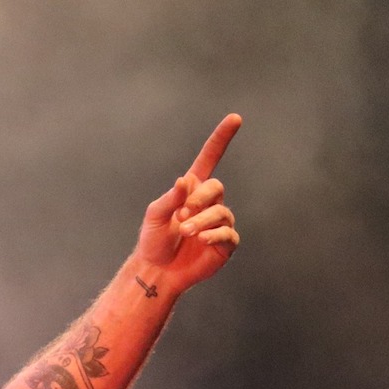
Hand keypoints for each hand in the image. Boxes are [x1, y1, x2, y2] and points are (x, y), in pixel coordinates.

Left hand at [136, 113, 241, 290]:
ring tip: (186, 232)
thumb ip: (170, 197)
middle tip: (181, 215)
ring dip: (202, 221)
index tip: (235, 118)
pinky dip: (215, 234)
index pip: (209, 159)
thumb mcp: (154, 216)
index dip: (221, 139)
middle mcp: (208, 204)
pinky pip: (228, 233)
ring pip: (221, 212)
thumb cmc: (154, 241)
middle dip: (200, 199)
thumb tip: (186, 181)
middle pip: (216, 187)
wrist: (157, 270)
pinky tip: (201, 240)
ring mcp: (218, 223)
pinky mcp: (225, 243)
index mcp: (191, 191)